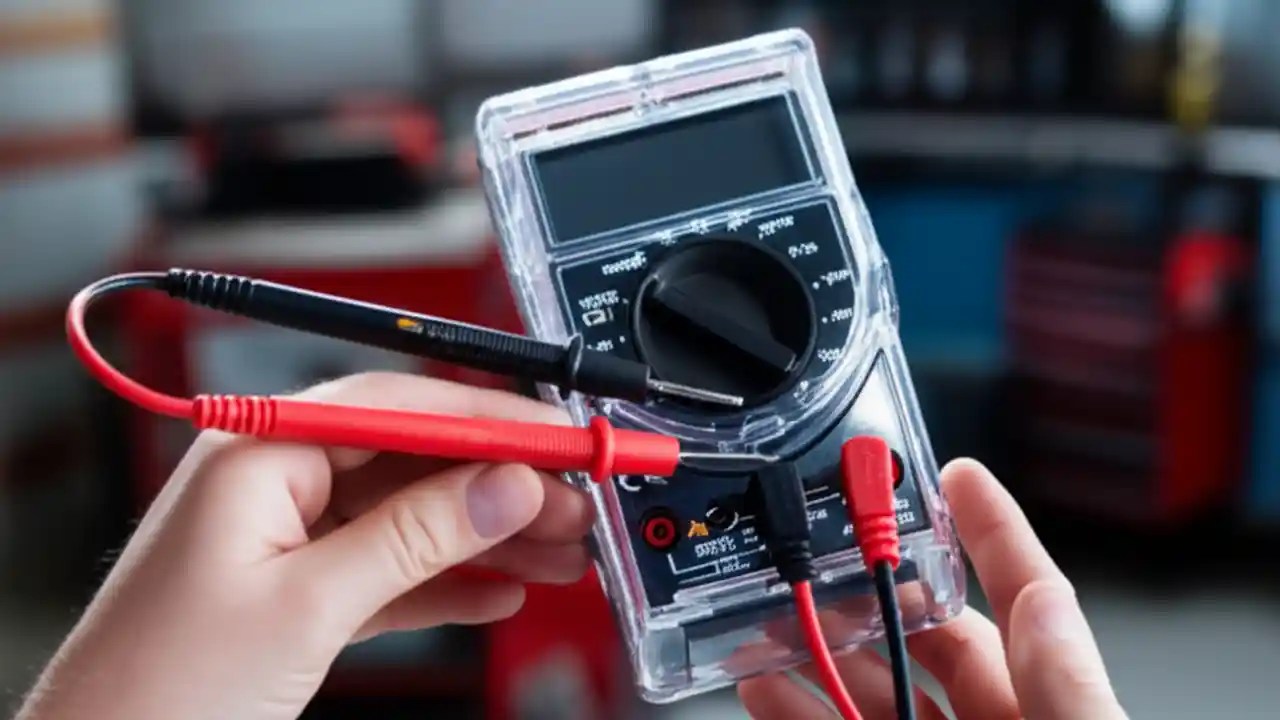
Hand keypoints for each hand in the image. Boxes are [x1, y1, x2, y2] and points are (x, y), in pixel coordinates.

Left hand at [18, 373, 593, 719]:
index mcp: (260, 451)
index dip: (491, 422)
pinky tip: (500, 587)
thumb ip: (417, 538)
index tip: (560, 441)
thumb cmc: (158, 689)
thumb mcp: (310, 604)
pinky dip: (447, 579)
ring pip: (411, 515)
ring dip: (487, 535)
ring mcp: (286, 534)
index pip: (401, 407)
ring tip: (558, 551)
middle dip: (500, 485)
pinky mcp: (298, 587)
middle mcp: (274, 478)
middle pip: (415, 460)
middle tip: (573, 504)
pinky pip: (390, 566)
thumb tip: (504, 488)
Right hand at [739, 459, 1126, 719]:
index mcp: (1056, 711)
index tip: (957, 473)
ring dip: (817, 652)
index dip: (995, 533)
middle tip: (826, 554)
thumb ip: (1069, 689)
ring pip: (871, 694)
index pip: (1030, 605)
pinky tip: (763, 688)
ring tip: (768, 617)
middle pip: (930, 640)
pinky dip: (794, 711)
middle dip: (876, 590)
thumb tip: (1047, 600)